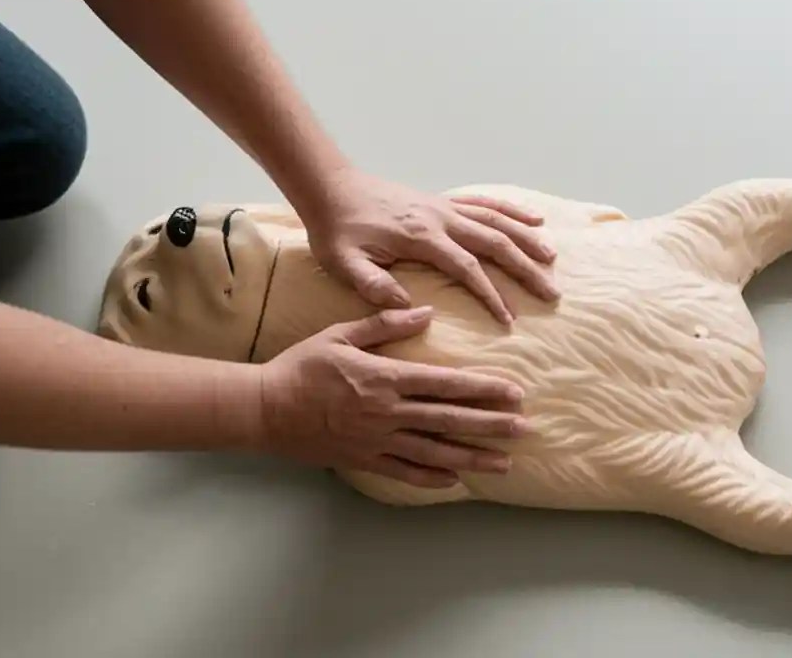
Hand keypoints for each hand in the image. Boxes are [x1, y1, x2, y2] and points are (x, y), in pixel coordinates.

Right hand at [257, 307, 529, 487]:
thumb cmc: (302, 366)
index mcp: (385, 378)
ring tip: (503, 462)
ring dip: (472, 457)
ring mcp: (377, 440)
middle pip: (450, 420)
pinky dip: (432, 478)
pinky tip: (455, 481)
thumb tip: (426, 311)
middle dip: (491, 425)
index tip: (514, 392)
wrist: (266, 408)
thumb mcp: (341, 334)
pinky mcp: (364, 460)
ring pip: (435, 452)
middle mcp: (388, 412)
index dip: (483, 388)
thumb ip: (385, 322)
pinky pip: (404, 472)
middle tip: (525, 428)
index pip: (445, 384)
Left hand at [302, 169, 559, 323]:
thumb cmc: (336, 230)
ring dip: (526, 239)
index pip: (467, 268)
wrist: (330, 188)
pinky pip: (484, 203)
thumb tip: (410, 308)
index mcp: (420, 237)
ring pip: (496, 220)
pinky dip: (511, 210)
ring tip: (551, 259)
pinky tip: (534, 220)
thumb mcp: (344, 263)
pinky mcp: (441, 201)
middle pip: (494, 242)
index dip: (492, 295)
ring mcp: (443, 206)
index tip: (509, 320)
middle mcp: (440, 218)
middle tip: (551, 292)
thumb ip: (373, 285)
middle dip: (525, 268)